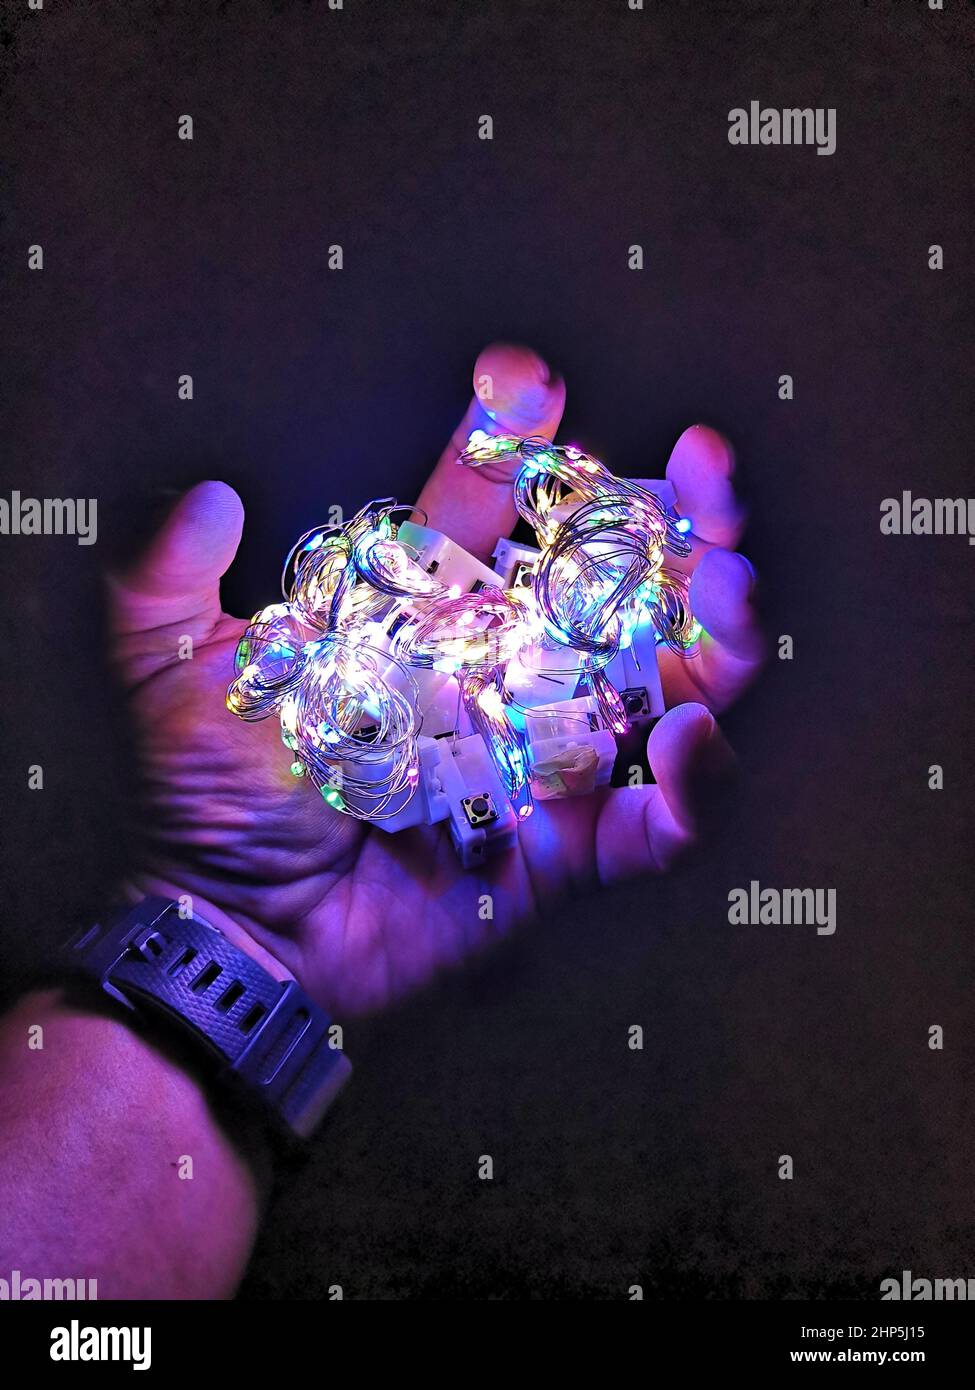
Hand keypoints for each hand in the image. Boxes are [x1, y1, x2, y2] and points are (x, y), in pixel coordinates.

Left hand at [108, 345, 762, 1014]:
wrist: (236, 926)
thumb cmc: (211, 800)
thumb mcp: (172, 672)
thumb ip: (166, 578)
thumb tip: (208, 496)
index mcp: (431, 614)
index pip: (497, 508)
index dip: (521, 441)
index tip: (524, 384)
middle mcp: (505, 670)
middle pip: (620, 582)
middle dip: (675, 518)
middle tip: (702, 469)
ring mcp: (547, 756)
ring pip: (670, 684)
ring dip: (719, 631)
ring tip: (727, 584)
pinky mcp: (569, 848)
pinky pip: (654, 821)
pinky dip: (691, 787)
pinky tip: (688, 739)